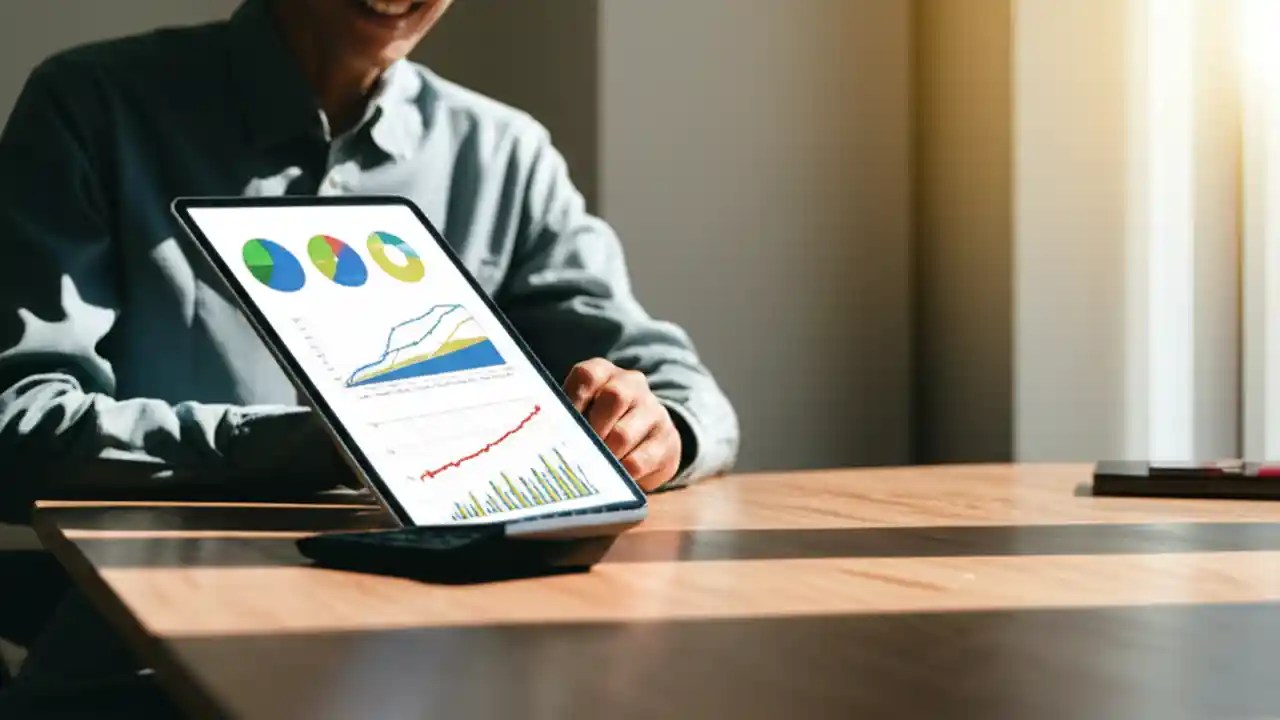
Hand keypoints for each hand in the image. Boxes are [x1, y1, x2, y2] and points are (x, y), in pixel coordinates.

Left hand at [563, 358, 681, 491]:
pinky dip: (620, 474)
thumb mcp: (584, 412)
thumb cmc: (601, 425)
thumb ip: (566, 418)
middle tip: (579, 451)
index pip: (587, 375)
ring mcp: (653, 410)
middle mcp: (632, 384)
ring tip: (593, 469)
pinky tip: (612, 477)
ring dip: (604, 456)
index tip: (561, 426)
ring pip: (623, 435)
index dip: (572, 400)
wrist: (648, 438)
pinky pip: (639, 461)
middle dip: (592, 430)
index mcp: (605, 373)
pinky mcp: (667, 440)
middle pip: (614, 398)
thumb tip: (544, 439)